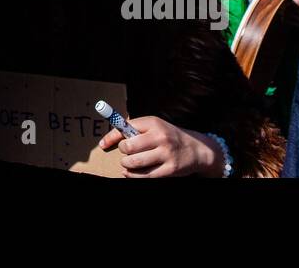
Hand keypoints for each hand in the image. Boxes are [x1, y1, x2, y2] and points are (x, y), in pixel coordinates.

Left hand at [98, 116, 220, 177]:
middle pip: (128, 146)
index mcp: (153, 123)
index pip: (125, 128)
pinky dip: (134, 176)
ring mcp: (166, 153)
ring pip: (135, 162)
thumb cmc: (168, 137)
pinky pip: (145, 176)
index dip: (111, 137)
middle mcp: (160, 136)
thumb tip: (109, 138)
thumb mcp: (154, 127)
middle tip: (125, 153)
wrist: (196, 149)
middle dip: (122, 152)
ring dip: (126, 165)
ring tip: (126, 164)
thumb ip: (135, 129)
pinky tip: (131, 173)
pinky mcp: (170, 169)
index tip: (102, 145)